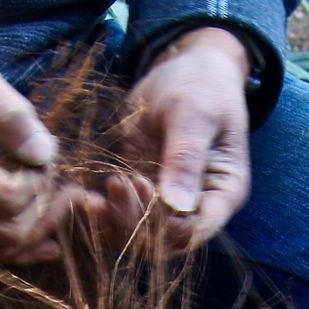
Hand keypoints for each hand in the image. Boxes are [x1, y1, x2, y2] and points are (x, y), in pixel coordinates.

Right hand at [0, 35, 71, 264]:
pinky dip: (17, 241)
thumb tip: (45, 154)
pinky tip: (46, 237)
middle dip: (46, 208)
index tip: (43, 147)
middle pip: (8, 234)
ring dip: (36, 229)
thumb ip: (10, 114)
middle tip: (65, 179)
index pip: (11, 199)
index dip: (39, 178)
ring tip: (64, 202)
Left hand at [93, 26, 251, 257]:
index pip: (193, 232)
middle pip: (162, 241)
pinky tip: (85, 197)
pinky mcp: (140, 190)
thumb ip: (185, 158)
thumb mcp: (194, 114)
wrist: (186, 66)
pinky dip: (103, 212)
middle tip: (117, 183)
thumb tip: (176, 206)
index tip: (142, 184)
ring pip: (137, 234)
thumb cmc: (200, 86)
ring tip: (93, 196)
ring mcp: (166, 202)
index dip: (164, 224)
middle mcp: (196, 206)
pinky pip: (120, 215)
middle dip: (134, 221)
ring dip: (113, 221)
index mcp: (222, 194)